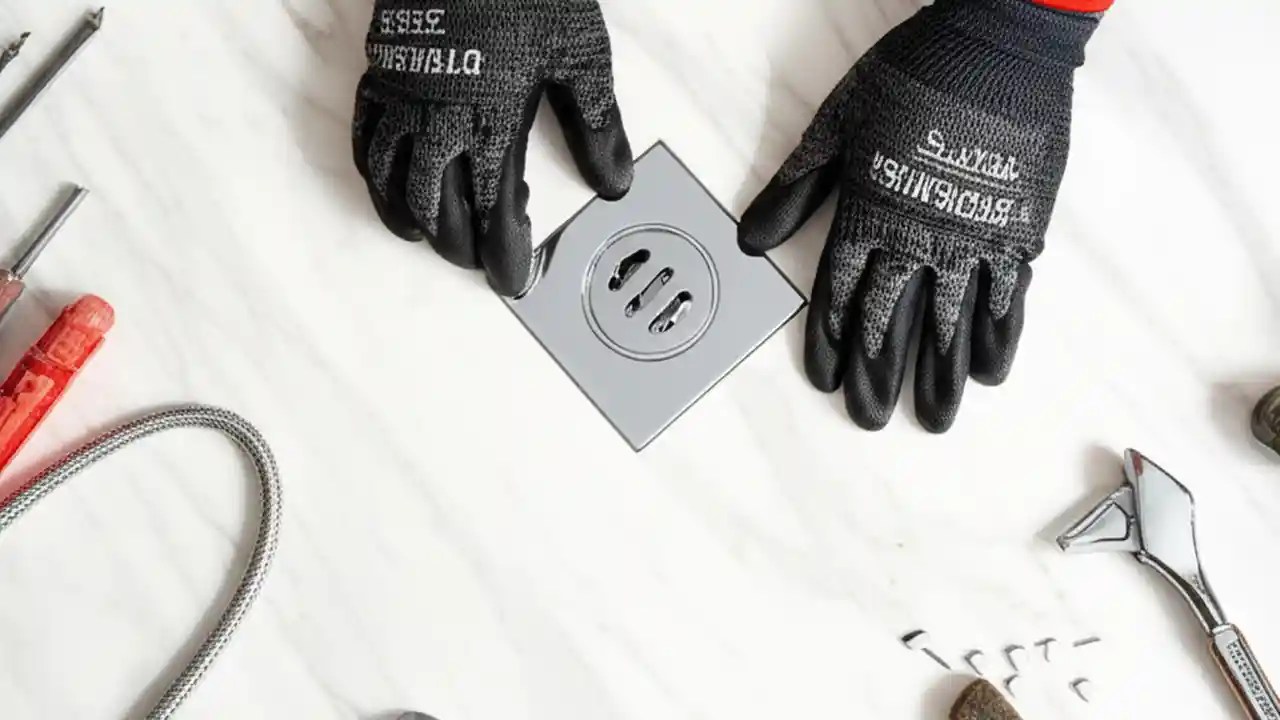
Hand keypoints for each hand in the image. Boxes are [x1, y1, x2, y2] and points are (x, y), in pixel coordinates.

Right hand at [354, 1, 633, 295]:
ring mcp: (404, 100)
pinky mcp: (381, 77)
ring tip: (426, 237)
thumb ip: (597, 125)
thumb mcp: (581, 57)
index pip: (493, 210)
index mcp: (494, 122)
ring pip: (394, 182)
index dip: (501, 253)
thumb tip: (615, 181)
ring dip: (410, 219)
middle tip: (475, 259)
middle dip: (456, 244)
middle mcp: (441, 121)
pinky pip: (366, 140)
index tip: (510, 278)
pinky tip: (387, 185)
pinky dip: (375, 175)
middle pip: (438, 208)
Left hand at [740, 0, 1101, 431]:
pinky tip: (989, 371)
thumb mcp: (836, 125)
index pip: (839, 296)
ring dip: (939, 376)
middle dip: (879, 375)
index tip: (825, 381)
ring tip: (933, 419)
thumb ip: (795, 188)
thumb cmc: (911, 77)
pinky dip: (997, 335)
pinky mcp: (1017, 230)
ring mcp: (971, 239)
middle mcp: (916, 239)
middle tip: (872, 420)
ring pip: (949, 323)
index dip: (829, 342)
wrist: (996, 47)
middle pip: (891, 322)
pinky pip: (1007, 297)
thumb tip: (750, 239)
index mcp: (867, 216)